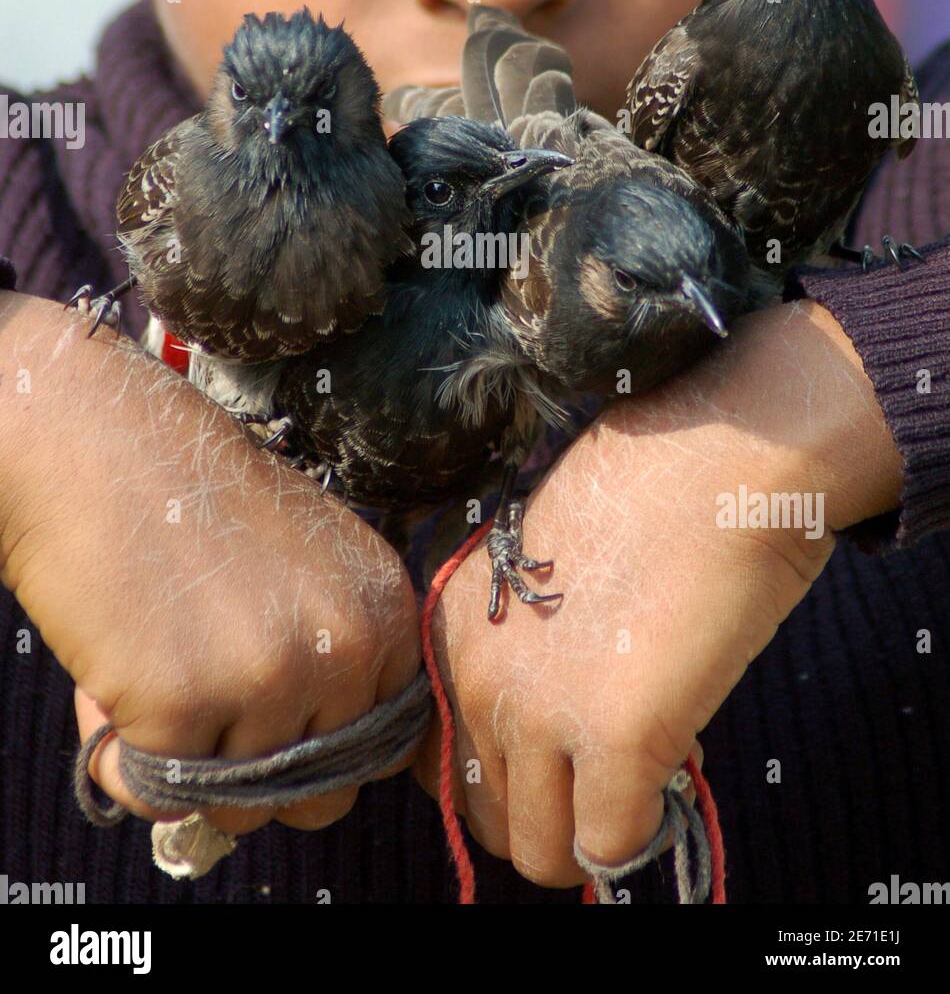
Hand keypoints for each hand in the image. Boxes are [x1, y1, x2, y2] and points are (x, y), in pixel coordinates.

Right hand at [0, 292, 419, 835]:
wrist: (101, 445)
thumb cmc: (196, 500)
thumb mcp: (307, 563)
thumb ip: (327, 656)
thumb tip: (305, 778)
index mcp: (386, 611)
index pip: (380, 746)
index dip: (317, 749)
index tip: (271, 723)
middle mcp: (344, 647)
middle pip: (323, 794)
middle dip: (262, 780)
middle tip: (208, 721)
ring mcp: (267, 677)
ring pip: (243, 807)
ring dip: (191, 769)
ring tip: (155, 682)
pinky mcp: (183, 703)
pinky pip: (161, 797)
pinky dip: (126, 766)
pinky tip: (112, 695)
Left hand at [415, 298, 901, 885]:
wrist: (714, 453)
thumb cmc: (648, 496)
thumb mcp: (543, 569)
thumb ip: (525, 647)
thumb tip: (557, 731)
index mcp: (453, 632)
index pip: (446, 764)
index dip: (516, 769)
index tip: (570, 740)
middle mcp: (474, 676)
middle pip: (491, 819)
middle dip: (558, 808)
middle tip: (620, 757)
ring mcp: (536, 710)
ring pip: (541, 852)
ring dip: (598, 826)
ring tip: (651, 756)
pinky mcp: (613, 736)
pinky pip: (609, 846)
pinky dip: (647, 827)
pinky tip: (680, 755)